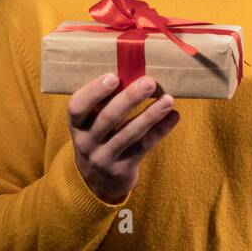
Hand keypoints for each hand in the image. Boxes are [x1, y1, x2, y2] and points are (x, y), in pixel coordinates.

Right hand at [67, 74, 179, 203]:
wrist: (97, 181)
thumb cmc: (99, 137)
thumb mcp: (92, 123)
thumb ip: (104, 102)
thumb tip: (134, 68)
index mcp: (77, 124)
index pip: (78, 106)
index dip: (94, 91)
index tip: (113, 76)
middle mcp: (86, 142)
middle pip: (108, 118)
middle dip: (130, 98)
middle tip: (149, 82)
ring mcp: (104, 157)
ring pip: (130, 133)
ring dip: (151, 114)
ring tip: (169, 99)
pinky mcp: (123, 169)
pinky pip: (144, 147)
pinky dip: (160, 130)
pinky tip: (174, 116)